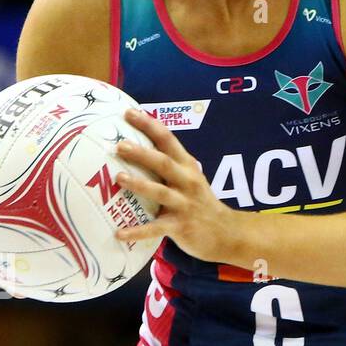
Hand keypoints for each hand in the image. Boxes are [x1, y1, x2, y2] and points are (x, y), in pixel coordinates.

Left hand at [112, 107, 237, 264]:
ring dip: (140, 184)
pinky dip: (138, 231)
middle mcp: (188, 182)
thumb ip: (170, 167)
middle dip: (142, 153)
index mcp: (188, 167)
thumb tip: (134, 151)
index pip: (169, 140)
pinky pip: (156, 229)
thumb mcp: (190, 179)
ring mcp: (185, 205)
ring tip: (118, 178)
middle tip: (120, 145)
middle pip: (164, 163)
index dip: (150, 125)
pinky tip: (118, 233)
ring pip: (161, 192)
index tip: (129, 112)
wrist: (227, 233)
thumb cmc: (200, 203)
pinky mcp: (181, 227)